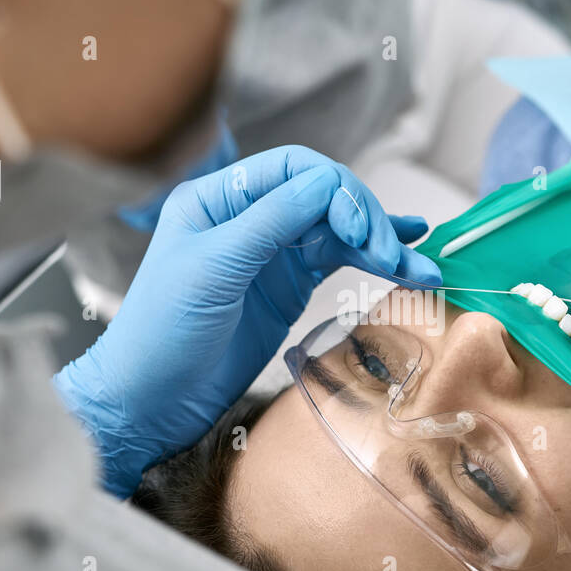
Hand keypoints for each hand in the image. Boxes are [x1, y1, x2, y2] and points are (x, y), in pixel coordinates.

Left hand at [54, 145, 441, 497]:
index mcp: (218, 198)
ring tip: (421, 266)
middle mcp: (247, 217)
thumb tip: (328, 182)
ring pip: (339, 231)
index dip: (336, 189)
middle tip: (392, 256)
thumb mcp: (213, 268)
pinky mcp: (288, 288)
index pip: (293, 169)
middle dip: (365, 220)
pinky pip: (339, 262)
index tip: (360, 227)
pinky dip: (374, 261)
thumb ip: (270, 221)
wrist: (149, 401)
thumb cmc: (162, 332)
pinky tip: (409, 257)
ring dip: (382, 244)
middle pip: (324, 197)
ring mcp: (271, 253)